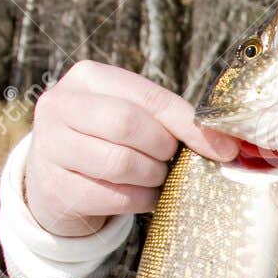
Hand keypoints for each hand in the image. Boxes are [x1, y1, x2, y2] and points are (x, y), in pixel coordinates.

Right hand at [24, 62, 238, 236]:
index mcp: (88, 78)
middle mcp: (60, 105)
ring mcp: (50, 146)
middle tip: (169, 160)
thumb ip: (174, 121)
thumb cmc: (109, 140)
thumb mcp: (136, 118)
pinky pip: (113, 197)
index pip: (149, 97)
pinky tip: (141, 195)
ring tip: (154, 176)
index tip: (224, 149)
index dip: (190, 125)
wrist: (59, 178)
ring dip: (152, 177)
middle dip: (162, 149)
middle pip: (128, 124)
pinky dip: (139, 200)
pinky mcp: (53, 187)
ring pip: (120, 163)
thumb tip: (227, 145)